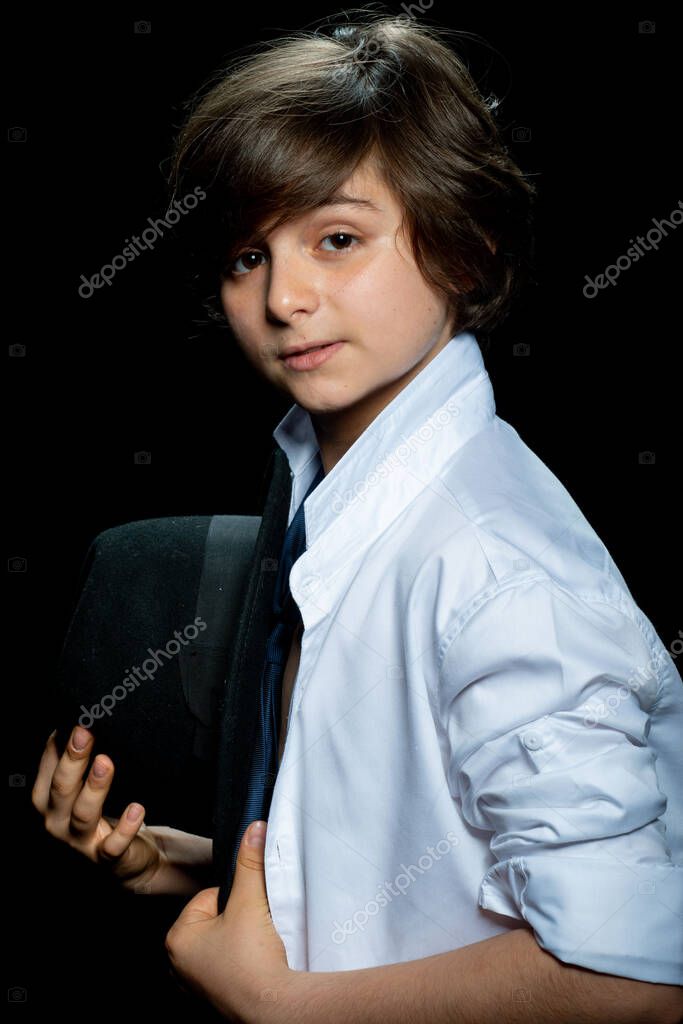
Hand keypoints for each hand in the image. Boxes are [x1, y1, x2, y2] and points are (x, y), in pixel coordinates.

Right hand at [31, 724, 168, 892]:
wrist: (123, 860)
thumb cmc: (100, 815)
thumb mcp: (81, 788)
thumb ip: (77, 761)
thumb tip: (79, 721)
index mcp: (48, 801)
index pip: (47, 770)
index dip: (57, 746)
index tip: (74, 719)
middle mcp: (58, 822)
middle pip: (61, 789)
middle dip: (73, 759)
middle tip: (84, 733)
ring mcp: (81, 842)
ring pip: (83, 814)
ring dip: (95, 787)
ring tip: (105, 763)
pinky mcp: (107, 858)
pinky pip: (114, 845)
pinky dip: (125, 828)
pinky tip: (137, 808)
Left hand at [165, 821, 301, 1022]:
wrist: (273, 1007)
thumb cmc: (252, 959)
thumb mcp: (250, 900)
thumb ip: (250, 862)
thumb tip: (254, 828)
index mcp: (177, 938)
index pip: (208, 896)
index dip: (235, 897)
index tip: (249, 910)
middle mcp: (178, 964)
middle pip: (214, 919)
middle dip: (235, 919)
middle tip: (253, 929)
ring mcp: (194, 985)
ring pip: (221, 943)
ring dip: (238, 940)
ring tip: (255, 947)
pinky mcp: (213, 999)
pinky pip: (225, 967)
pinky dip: (239, 962)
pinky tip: (254, 965)